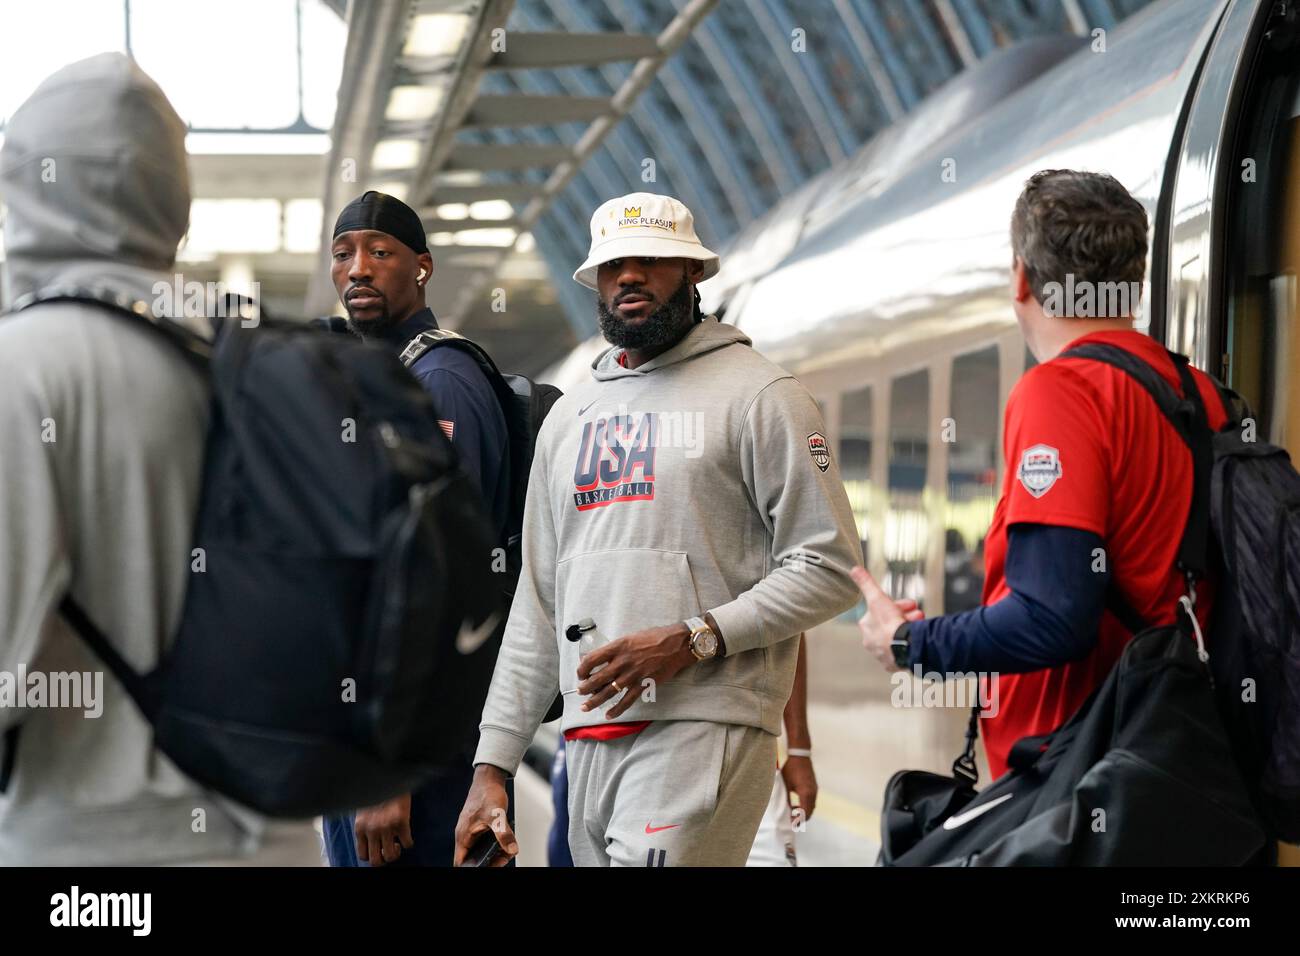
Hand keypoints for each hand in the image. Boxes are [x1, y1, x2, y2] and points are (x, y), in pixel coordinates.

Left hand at [354, 793, 412, 866]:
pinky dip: (409, 842)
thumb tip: (369, 838)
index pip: (363, 855)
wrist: (389, 774)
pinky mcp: (402, 821)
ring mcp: (387, 827)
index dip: (372, 856)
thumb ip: (365, 825)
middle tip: (390, 848)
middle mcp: (372, 830)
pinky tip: (407, 834)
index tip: (379, 849)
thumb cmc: (375, 789)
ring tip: (398, 843)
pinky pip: (408, 843)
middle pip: (376, 861)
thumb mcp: (363, 808)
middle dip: (385, 858)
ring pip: (391, 855)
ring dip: (396, 852)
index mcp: (360, 827)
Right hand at [453, 765, 517, 866]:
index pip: (460, 862)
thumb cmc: (487, 794)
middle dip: (487, 862)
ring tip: (507, 852)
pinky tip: (506, 843)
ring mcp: (472, 831)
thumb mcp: (497, 816)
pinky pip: (484, 842)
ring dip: (493, 854)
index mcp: (463, 835)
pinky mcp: (479, 827)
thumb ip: (503, 834)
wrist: (489, 779)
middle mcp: (465, 835)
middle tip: (503, 859)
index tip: (486, 867)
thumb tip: (512, 850)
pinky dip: (495, 845)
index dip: (471, 868)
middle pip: (472, 858)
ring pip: (479, 851)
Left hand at [576, 623, 695, 719]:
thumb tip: (603, 658)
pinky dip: (617, 709)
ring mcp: (632, 675)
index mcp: (618, 647)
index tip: (581, 673)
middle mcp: (622, 661)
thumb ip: (617, 648)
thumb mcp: (631, 637)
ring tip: (586, 707)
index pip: (592, 659)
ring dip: (595, 701)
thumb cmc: (655, 637)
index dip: (582, 668)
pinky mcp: (643, 684)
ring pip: (608, 692)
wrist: (676, 644)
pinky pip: (626, 700)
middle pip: (597, 678)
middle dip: (585, 688)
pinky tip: (609, 714)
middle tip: (579, 692)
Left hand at [782, 754, 817, 823]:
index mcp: (805, 792)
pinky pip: (812, 801)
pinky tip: (797, 805)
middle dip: (802, 819)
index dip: (798, 820)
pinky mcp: (815, 787)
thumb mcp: (786, 785)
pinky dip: (806, 806)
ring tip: (793, 814)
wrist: (800, 756)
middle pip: (810, 811)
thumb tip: (786, 810)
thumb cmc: (790, 769)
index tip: (791, 824)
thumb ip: (787, 798)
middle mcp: (812, 792)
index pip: (804, 812)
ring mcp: (815, 790)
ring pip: (812, 806)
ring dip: (804, 812)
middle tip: (792, 822)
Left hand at [851, 566, 923, 671]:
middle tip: (919, 614)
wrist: (905, 647)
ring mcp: (883, 655)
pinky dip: (909, 645)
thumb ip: (866, 583)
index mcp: (867, 627)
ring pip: (897, 638)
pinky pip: (902, 653)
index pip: (881, 611)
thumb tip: (854, 569)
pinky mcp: (894, 665)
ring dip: (909, 629)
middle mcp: (872, 642)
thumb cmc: (890, 623)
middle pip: (890, 625)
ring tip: (921, 625)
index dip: (896, 605)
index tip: (911, 603)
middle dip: (905, 617)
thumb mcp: (877, 598)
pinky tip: (917, 641)